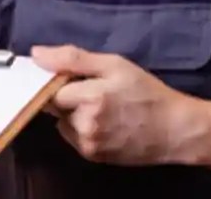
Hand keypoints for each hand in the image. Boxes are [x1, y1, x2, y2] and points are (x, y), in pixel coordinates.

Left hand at [32, 45, 199, 166]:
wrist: (174, 130)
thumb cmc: (147, 92)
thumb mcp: (114, 65)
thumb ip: (73, 58)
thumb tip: (36, 54)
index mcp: (90, 97)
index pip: (50, 88)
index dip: (60, 81)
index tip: (74, 78)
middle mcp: (85, 124)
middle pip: (56, 107)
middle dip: (69, 97)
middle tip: (95, 91)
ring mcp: (88, 143)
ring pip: (64, 123)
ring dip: (74, 114)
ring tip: (103, 108)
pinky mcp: (93, 156)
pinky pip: (74, 137)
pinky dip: (82, 129)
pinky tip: (105, 123)